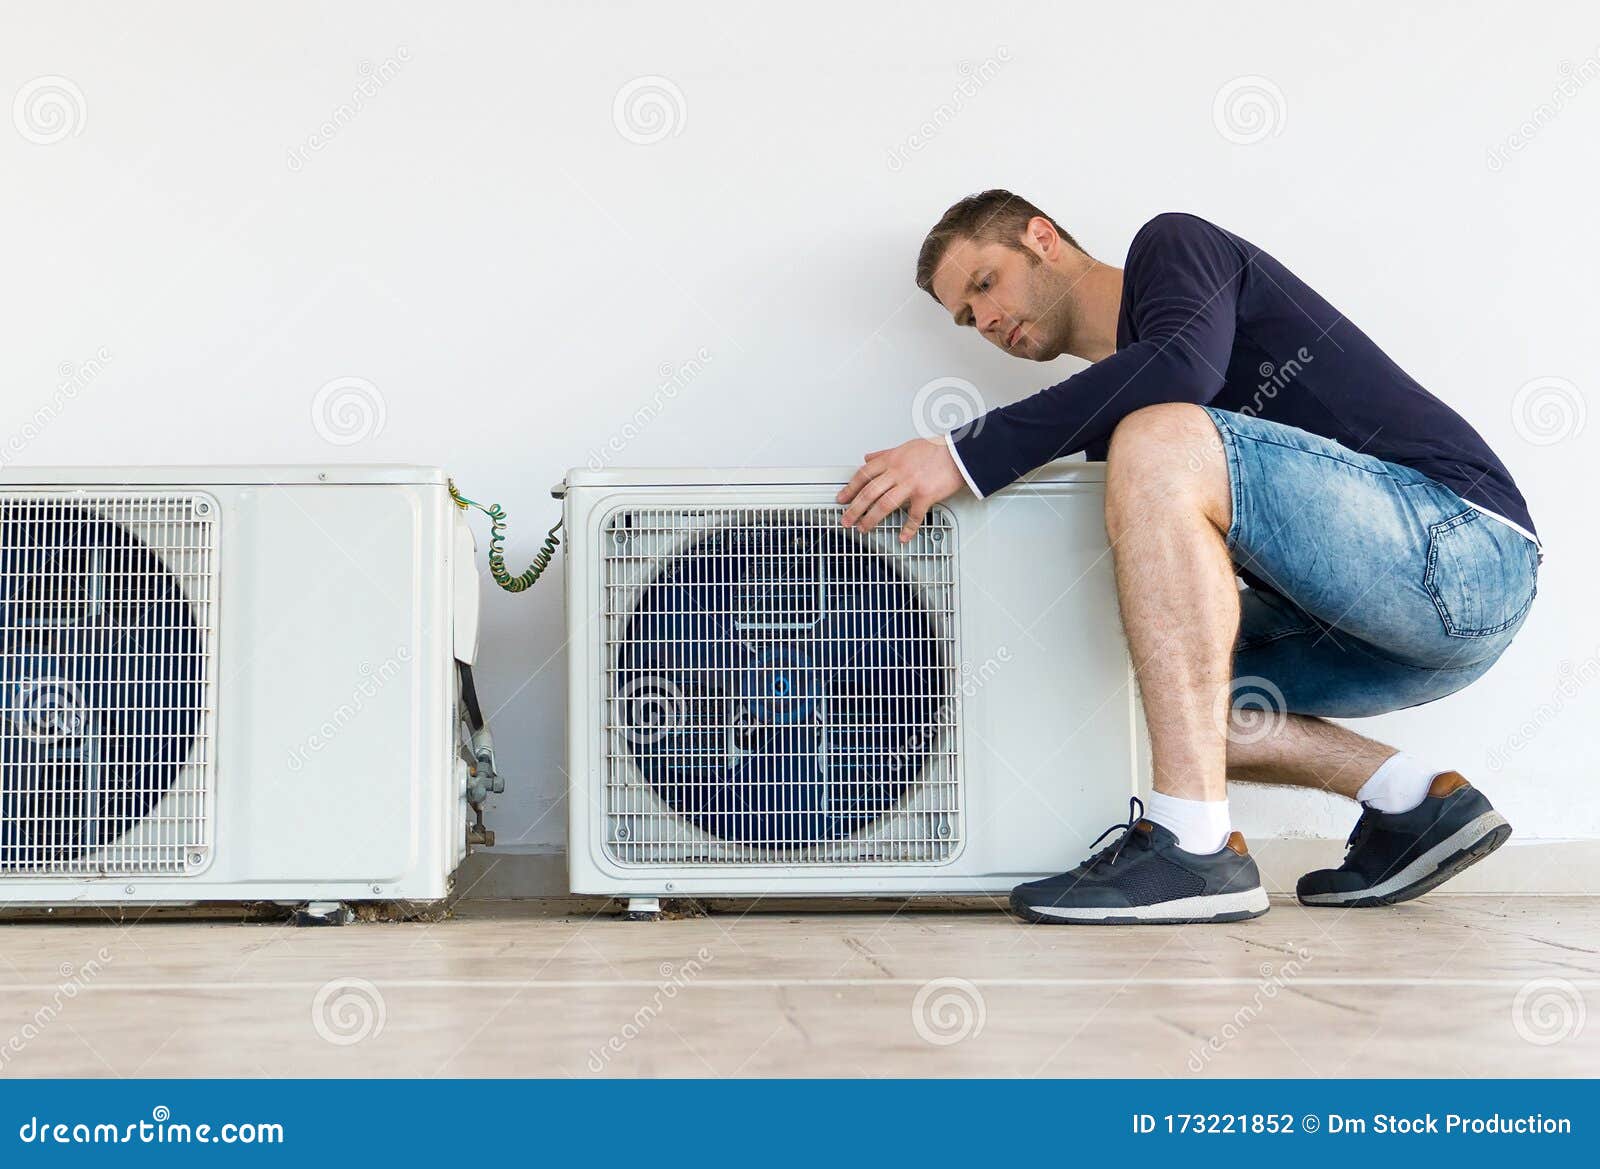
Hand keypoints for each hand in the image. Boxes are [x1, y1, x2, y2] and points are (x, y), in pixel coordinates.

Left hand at [836, 437, 965, 541]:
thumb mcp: (904, 447)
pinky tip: (903, 537)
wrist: (959, 453)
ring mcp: (910, 484)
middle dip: (855, 508)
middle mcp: (898, 472)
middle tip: (846, 520)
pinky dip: (908, 528)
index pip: (863, 475)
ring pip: (885, 504)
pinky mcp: (925, 495)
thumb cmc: (935, 450)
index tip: (842, 498)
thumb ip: (884, 454)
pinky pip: (914, 516)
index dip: (850, 488)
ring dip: (871, 519)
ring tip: (863, 528)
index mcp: (891, 460)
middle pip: (869, 492)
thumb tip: (868, 458)